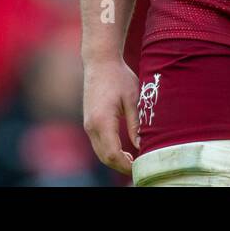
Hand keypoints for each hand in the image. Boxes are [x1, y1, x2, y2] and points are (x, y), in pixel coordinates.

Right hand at [82, 56, 140, 174]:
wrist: (100, 61)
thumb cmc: (118, 77)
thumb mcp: (133, 99)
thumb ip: (136, 125)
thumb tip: (142, 146)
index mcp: (103, 121)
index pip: (113, 154)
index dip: (126, 165)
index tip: (141, 167)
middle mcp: (91, 126)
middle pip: (105, 158)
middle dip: (121, 167)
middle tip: (140, 168)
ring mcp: (88, 124)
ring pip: (100, 153)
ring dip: (115, 160)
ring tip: (133, 162)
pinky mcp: (88, 122)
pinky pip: (97, 144)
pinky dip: (109, 152)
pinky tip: (123, 152)